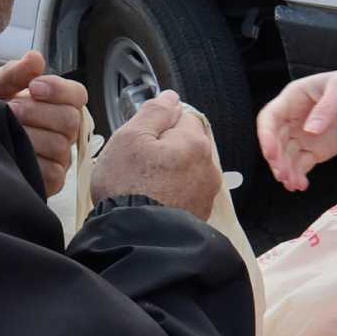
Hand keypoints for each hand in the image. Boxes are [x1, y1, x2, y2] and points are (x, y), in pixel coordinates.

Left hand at [0, 50, 87, 196]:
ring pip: (60, 145)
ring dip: (29, 137)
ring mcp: (61, 157)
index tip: (33, 87)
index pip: (77, 95)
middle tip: (11, 110)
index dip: (58, 90)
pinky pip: (52, 172)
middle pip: (71, 120)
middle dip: (37, 112)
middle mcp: (64, 131)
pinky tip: (13, 154)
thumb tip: (36, 58)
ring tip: (7, 132)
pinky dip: (30, 162)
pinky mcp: (53, 181)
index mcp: (57, 104)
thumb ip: (15, 72)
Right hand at [94, 91, 221, 218]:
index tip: (139, 141)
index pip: (180, 117)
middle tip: (136, 165)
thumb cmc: (127, 186)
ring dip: (168, 173)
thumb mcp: (130, 137)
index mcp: (195, 143)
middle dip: (164, 150)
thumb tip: (171, 97)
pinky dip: (170, 195)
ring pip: (185, 170)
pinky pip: (184, 194)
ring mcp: (206, 194)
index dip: (156, 126)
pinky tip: (151, 202)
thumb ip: (154, 112)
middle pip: (184, 145)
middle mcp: (208, 167)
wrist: (134, 238)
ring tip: (141, 187)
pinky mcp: (199, 215)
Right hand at [256, 58, 336, 190]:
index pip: (270, 118)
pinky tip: (300, 184)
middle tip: (283, 173)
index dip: (266, 135)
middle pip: (275, 141)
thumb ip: (326, 108)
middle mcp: (293, 119)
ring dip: (286, 171)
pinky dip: (298, 175)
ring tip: (292, 183)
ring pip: (286, 156)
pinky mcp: (316, 150)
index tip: (271, 152)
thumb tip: (310, 130)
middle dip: (276, 159)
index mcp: (293, 98)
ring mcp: (304, 136)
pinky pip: (301, 165)